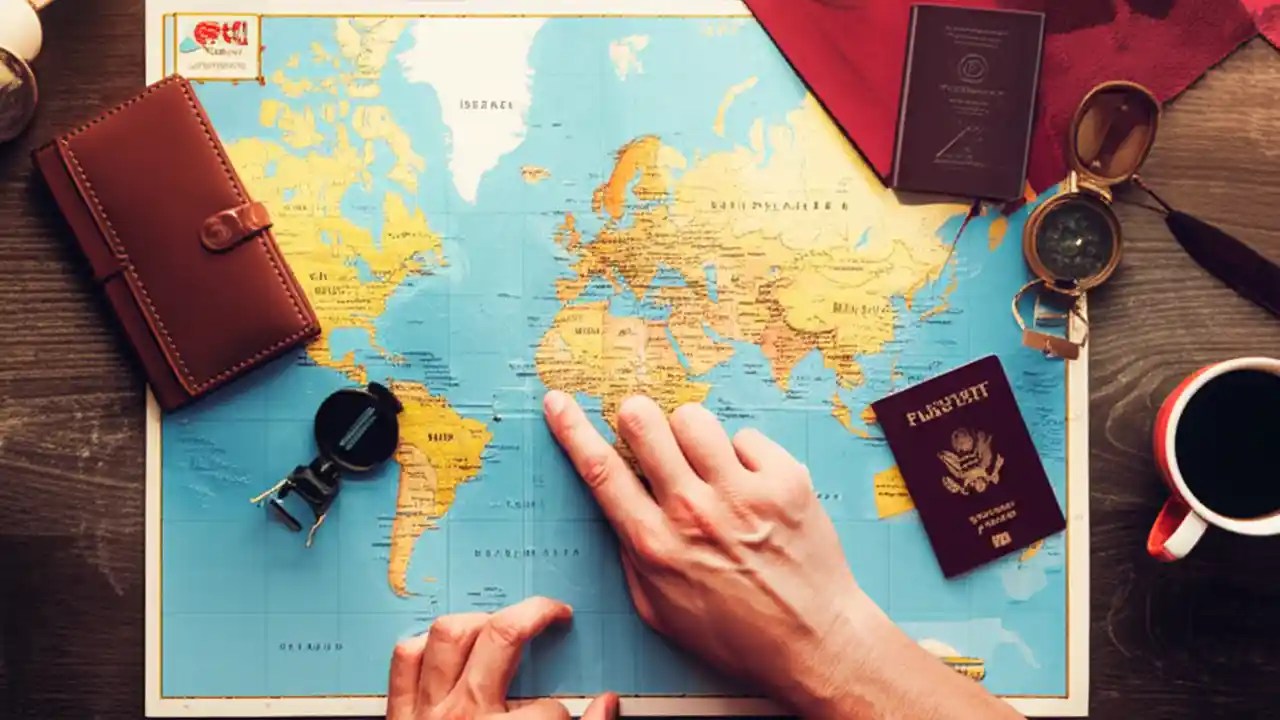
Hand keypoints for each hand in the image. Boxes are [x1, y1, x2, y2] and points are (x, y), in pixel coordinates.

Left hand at [387, 596, 617, 719]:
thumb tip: (606, 704)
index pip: (550, 710)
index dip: (566, 714)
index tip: (563, 719)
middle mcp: (462, 718)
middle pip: (502, 637)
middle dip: (536, 615)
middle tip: (554, 613)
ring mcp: (426, 713)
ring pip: (449, 635)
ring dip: (478, 622)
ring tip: (500, 626)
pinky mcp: (398, 716)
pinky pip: (405, 661)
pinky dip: (424, 648)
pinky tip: (446, 653)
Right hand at [543, 392, 864, 713]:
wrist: (813, 642)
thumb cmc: (735, 634)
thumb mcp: (660, 610)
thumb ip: (632, 556)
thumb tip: (618, 508)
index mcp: (656, 544)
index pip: (600, 472)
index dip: (572, 430)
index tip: (559, 402)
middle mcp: (694, 512)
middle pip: (644, 425)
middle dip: (635, 414)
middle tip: (643, 426)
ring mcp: (742, 493)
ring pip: (694, 418)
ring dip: (691, 433)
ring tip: (705, 461)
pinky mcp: (785, 482)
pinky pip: (748, 437)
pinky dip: (745, 456)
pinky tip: (752, 485)